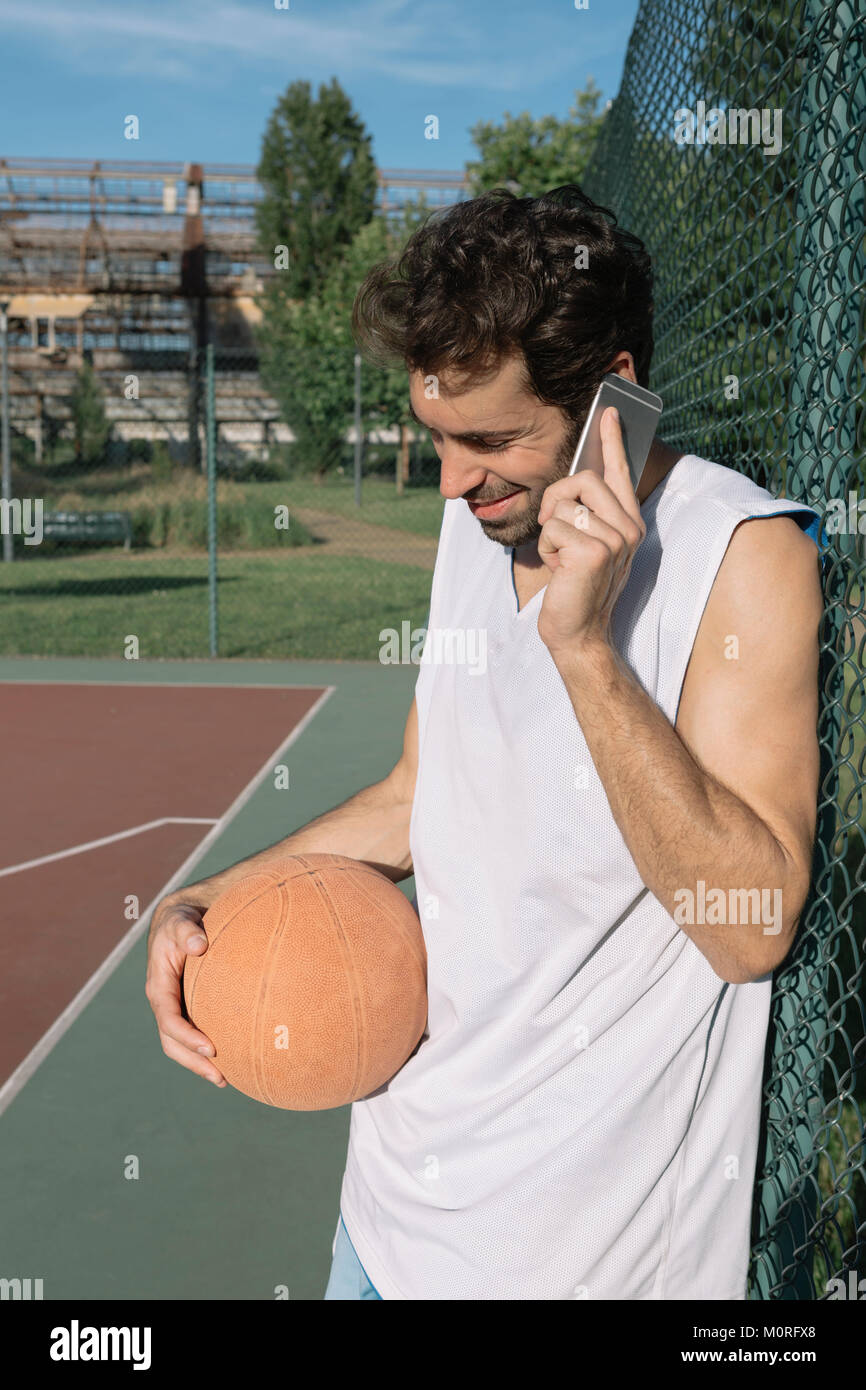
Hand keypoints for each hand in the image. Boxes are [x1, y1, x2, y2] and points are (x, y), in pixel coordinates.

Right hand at [145, 895, 226, 1086]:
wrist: (182, 920)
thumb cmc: (182, 921)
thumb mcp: (181, 921)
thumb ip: (188, 931)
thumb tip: (199, 945)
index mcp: (159, 986)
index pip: (169, 1019)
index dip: (188, 1037)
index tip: (212, 1049)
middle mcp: (164, 1002)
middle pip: (172, 1042)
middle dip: (193, 1062)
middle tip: (220, 1076)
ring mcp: (174, 1008)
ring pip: (181, 1045)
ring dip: (199, 1064)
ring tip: (225, 1080)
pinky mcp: (187, 1008)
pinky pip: (193, 1034)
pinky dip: (206, 1051)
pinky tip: (231, 1059)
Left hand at [536, 407, 645, 660]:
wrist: (578, 632)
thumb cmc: (577, 589)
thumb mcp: (586, 545)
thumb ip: (587, 514)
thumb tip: (575, 481)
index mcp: (629, 523)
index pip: (621, 473)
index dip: (613, 440)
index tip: (609, 411)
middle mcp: (630, 528)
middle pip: (583, 478)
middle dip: (555, 499)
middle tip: (553, 529)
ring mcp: (617, 539)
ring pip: (564, 503)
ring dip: (551, 532)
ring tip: (563, 559)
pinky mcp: (595, 551)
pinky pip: (555, 527)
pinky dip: (548, 549)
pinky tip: (561, 571)